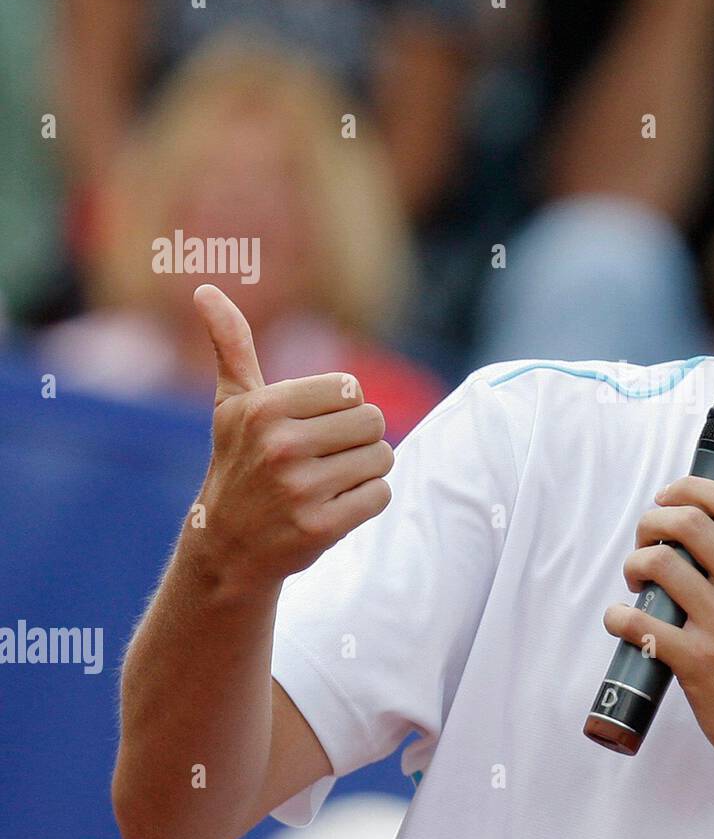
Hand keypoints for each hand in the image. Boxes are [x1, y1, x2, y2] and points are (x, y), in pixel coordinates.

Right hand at [189, 284, 393, 586]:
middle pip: (375, 421)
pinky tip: (332, 508)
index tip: (310, 428)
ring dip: (364, 472)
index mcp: (264, 408)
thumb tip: (205, 289)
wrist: (226, 548)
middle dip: (357, 440)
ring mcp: (301, 489)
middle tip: (323, 459)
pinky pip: (380, 495)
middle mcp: (280, 446)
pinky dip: (366, 501)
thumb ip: (231, 346)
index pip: (351, 389)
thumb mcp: (231, 405)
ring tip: (326, 483)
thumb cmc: (238, 464)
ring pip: (382, 459)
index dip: (341, 409)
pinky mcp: (321, 527)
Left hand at [603, 476, 713, 784]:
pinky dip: (617, 617)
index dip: (689, 488)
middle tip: (643, 542)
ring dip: (633, 565)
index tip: (667, 498)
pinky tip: (621, 622)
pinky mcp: (697, 663)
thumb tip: (709, 535)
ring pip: (658, 565)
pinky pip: (638, 623)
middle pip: (688, 523)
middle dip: (651, 522)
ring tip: (636, 582)